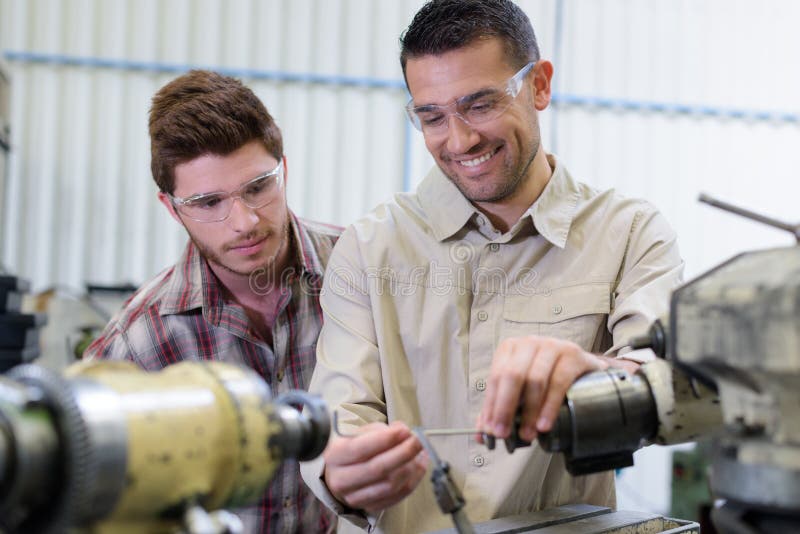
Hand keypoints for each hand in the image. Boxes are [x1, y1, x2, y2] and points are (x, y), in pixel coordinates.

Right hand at [323, 421, 427, 513]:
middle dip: (404, 453)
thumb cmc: (354, 448)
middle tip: (419, 440)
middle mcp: (341, 480)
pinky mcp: (369, 507)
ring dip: (411, 467)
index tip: (405, 430)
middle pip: (378, 469)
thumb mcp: (361, 433)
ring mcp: (355, 498)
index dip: (385, 439)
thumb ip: (381, 431)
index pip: (360, 448)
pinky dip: (413, 480)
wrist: (341, 473)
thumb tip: (404, 432)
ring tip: (421, 452)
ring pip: (390, 485)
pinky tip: (419, 466)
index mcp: (334, 456)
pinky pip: (397, 497)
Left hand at [480, 335, 608, 441]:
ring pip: (536, 380)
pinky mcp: (574, 356)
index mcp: (511, 348)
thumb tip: (482, 434)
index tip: (491, 429)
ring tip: (527, 434)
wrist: (583, 370)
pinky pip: (559, 382)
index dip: (491, 404)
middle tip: (503, 434)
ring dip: (529, 412)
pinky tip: (544, 424)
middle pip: (512, 375)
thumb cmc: (546, 378)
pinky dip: (549, 406)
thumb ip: (501, 408)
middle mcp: (530, 343)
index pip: (495, 377)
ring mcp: (553, 346)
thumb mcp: (522, 389)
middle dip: (505, 407)